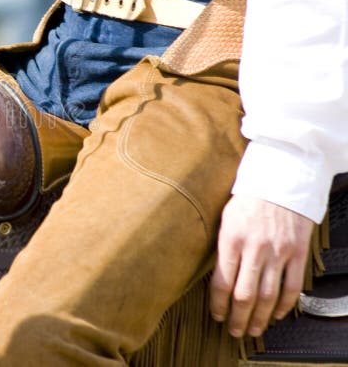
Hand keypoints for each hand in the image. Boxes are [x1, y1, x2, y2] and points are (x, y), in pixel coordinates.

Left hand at [209, 194, 314, 337]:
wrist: (281, 182)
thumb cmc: (248, 199)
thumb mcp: (225, 219)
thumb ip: (221, 247)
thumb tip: (215, 276)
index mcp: (231, 239)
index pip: (222, 282)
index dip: (217, 304)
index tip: (216, 315)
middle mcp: (255, 248)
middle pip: (244, 295)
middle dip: (238, 318)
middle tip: (234, 330)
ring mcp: (278, 252)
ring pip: (267, 296)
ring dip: (259, 317)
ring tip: (253, 329)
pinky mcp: (297, 254)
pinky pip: (291, 287)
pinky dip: (283, 305)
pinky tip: (275, 314)